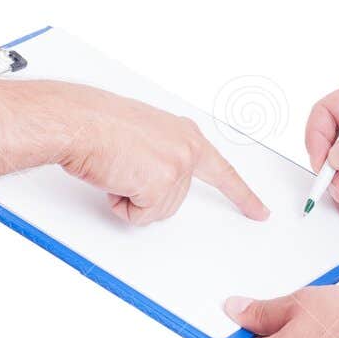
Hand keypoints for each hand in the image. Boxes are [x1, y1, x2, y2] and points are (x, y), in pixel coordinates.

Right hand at [56, 85, 269, 223]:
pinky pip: (140, 216)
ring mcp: (177, 168)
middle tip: (124, 167)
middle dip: (144, 194)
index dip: (242, 194)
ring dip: (131, 197)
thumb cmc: (98, 123)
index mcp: (185, 134)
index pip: (222, 171)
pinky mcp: (161, 185)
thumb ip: (162, 153)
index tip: (259, 211)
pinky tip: (115, 177)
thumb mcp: (144, 133)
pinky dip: (121, 205)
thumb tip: (154, 175)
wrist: (79, 121)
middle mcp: (187, 149)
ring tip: (117, 167)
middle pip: (175, 200)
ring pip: (157, 210)